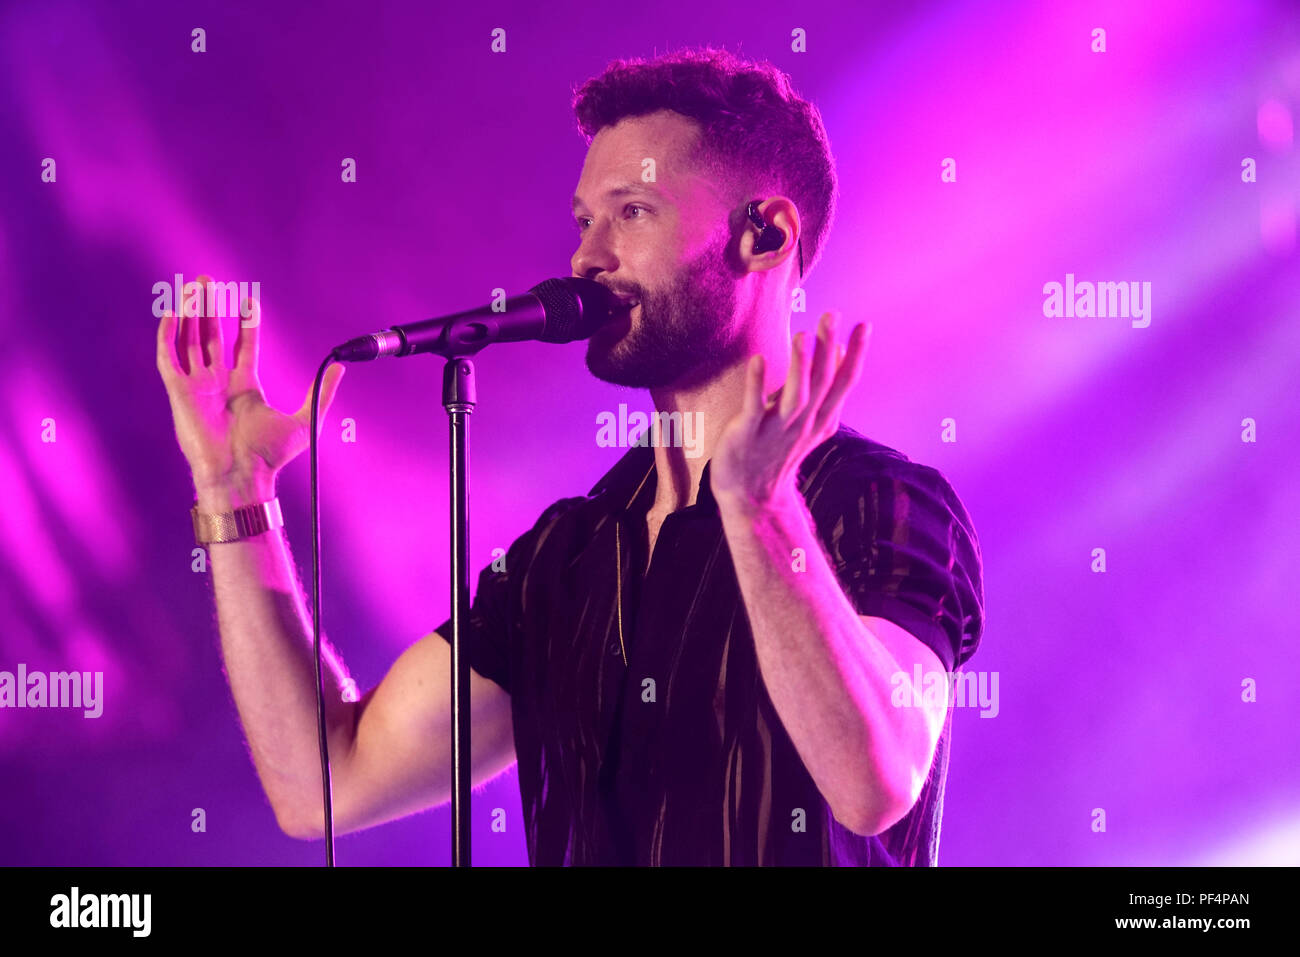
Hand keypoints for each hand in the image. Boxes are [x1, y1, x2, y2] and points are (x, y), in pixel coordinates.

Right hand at [156, 274, 344, 504]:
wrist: (241, 476)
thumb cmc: (269, 457)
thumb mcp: (305, 420)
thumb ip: (321, 393)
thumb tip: (339, 368)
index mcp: (244, 388)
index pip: (243, 347)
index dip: (246, 324)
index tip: (249, 301)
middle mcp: (218, 384)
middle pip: (211, 337)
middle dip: (209, 310)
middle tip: (209, 282)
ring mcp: (197, 387)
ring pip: (189, 341)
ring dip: (189, 313)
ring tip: (193, 287)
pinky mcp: (179, 393)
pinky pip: (169, 358)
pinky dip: (168, 336)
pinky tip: (172, 313)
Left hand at [711, 311, 870, 512]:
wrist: (752, 494)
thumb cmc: (779, 448)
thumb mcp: (811, 419)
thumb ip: (826, 388)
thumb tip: (841, 349)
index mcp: (821, 417)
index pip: (844, 383)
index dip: (855, 355)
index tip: (864, 325)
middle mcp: (803, 422)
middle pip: (822, 384)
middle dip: (827, 349)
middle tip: (832, 316)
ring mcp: (776, 430)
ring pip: (795, 396)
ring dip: (800, 365)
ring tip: (802, 334)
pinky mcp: (747, 435)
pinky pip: (753, 408)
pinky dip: (756, 385)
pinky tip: (757, 360)